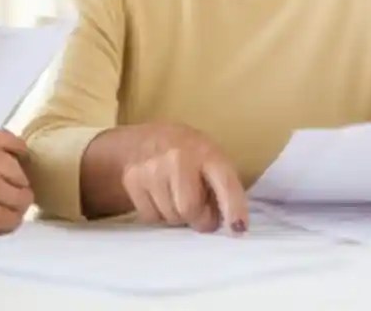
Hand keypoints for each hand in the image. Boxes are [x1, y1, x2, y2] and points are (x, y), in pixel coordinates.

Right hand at [122, 123, 247, 233]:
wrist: (146, 141)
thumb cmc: (189, 157)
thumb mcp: (212, 162)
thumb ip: (223, 189)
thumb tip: (231, 227)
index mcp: (208, 153)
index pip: (225, 183)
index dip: (233, 208)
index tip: (238, 229)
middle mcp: (179, 157)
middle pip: (191, 210)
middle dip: (198, 217)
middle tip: (197, 205)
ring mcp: (152, 168)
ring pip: (171, 217)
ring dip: (177, 215)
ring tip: (176, 195)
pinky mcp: (132, 180)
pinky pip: (151, 217)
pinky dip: (158, 214)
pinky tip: (159, 195)